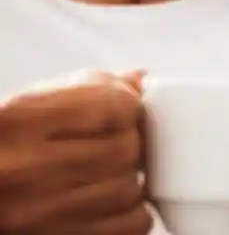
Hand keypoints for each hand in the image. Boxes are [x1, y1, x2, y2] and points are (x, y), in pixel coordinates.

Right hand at [0, 70, 150, 234]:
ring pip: (130, 189)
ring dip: (128, 178)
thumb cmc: (5, 147)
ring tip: (105, 173)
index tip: (121, 111)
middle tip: (113, 144)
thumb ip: (86, 89)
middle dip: (128, 142)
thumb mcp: (29, 107)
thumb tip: (140, 82)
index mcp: (17, 121)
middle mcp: (24, 170)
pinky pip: (132, 225)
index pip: (114, 106)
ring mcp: (39, 214)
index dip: (127, 106)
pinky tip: (108, 201)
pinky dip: (131, 212)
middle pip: (125, 148)